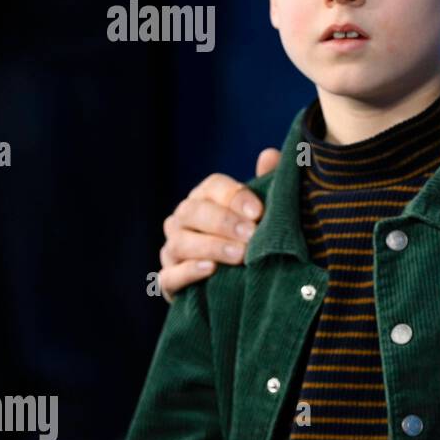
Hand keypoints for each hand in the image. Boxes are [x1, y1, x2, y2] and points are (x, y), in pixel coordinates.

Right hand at [158, 148, 280, 302]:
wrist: (237, 285)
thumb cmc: (251, 240)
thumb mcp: (263, 214)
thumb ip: (268, 183)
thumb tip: (270, 154)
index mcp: (206, 198)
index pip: (213, 187)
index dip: (235, 196)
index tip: (258, 212)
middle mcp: (183, 220)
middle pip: (194, 212)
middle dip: (224, 222)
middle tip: (251, 234)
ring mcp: (172, 250)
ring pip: (181, 242)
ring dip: (211, 247)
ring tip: (240, 255)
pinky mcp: (169, 282)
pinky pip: (169, 276)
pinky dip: (188, 272)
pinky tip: (210, 270)